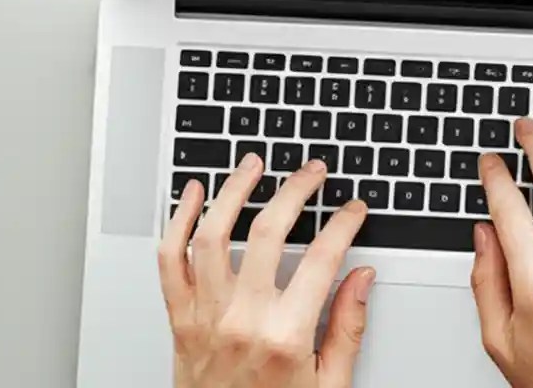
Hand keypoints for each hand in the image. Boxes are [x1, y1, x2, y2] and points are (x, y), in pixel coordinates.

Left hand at [158, 155, 375, 387]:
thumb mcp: (330, 385)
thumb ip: (348, 327)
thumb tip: (362, 280)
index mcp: (286, 336)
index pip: (321, 258)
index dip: (343, 224)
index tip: (352, 210)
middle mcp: (241, 321)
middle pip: (265, 233)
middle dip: (295, 190)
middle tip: (312, 172)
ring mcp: (205, 318)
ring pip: (212, 235)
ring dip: (232, 191)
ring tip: (252, 166)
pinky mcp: (179, 322)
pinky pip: (170, 261)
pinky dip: (177, 221)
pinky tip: (193, 196)